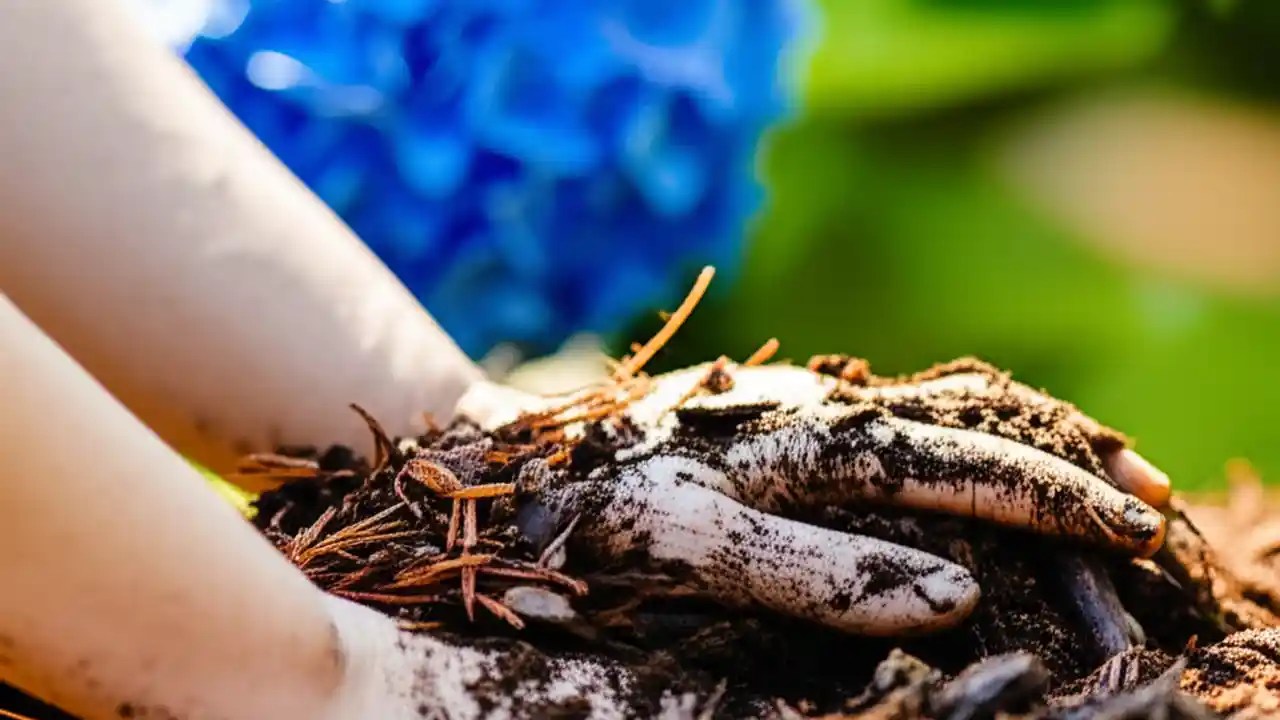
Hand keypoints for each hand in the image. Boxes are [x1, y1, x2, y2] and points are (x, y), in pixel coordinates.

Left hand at [501, 356, 1168, 635]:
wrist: (506, 459)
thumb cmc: (587, 504)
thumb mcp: (691, 540)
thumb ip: (817, 565)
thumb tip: (956, 592)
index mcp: (808, 436)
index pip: (958, 464)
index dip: (1050, 498)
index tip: (1131, 524)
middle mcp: (814, 408)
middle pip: (965, 422)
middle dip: (1059, 459)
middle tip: (1150, 489)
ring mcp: (792, 410)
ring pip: (931, 415)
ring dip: (1014, 443)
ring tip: (1087, 466)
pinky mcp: (768, 422)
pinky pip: (883, 424)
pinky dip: (950, 442)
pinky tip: (967, 460)